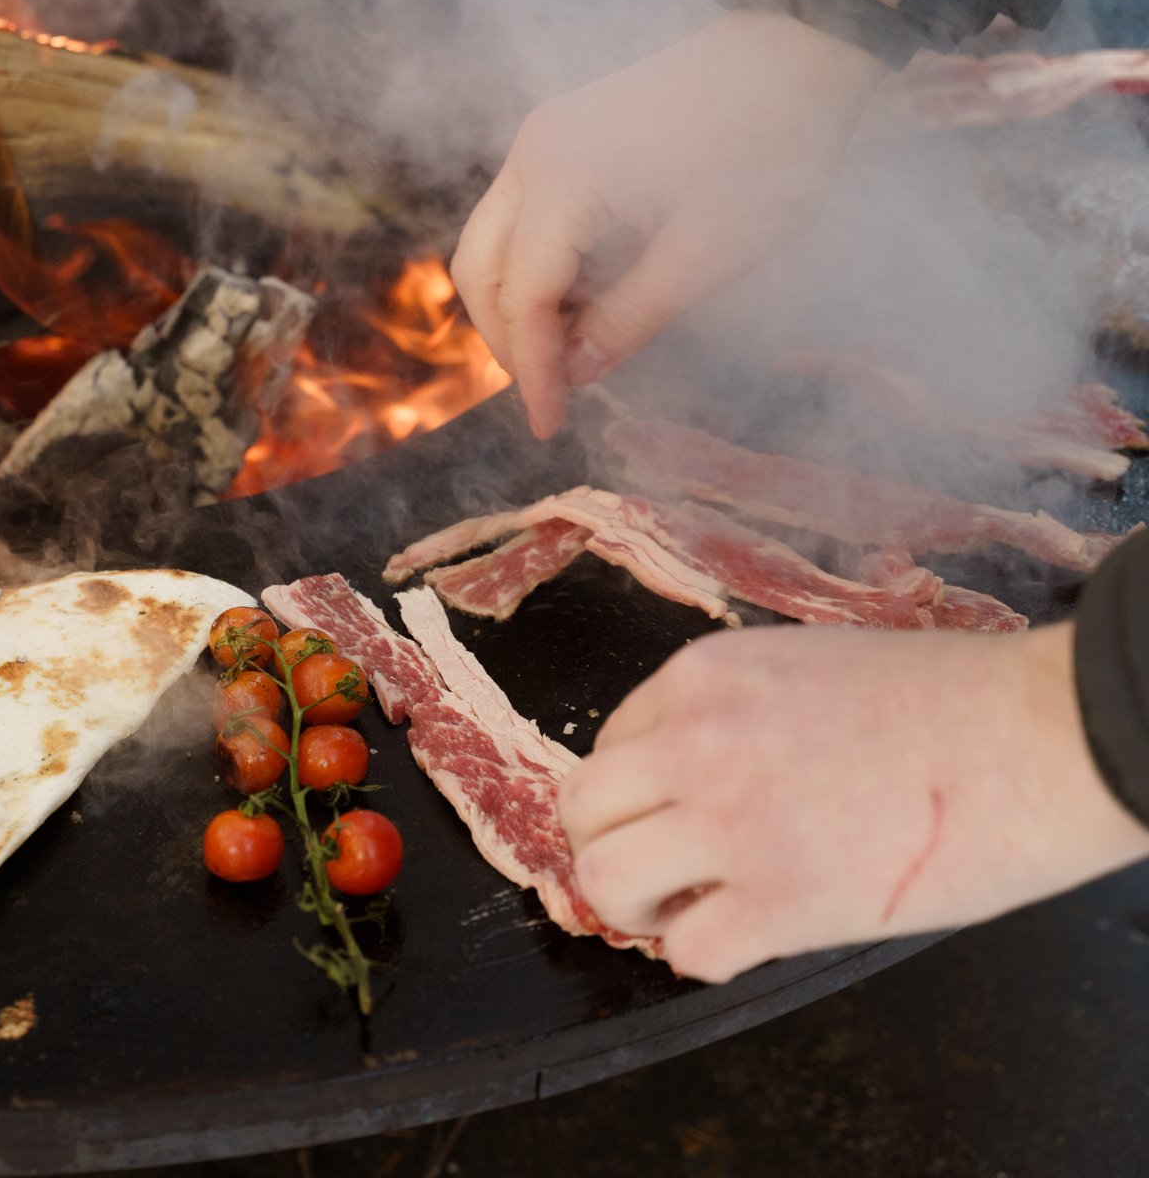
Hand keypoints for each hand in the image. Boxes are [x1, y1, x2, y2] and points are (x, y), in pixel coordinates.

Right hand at [453, 0, 892, 439]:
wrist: (800, 44)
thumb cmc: (771, 145)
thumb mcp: (713, 251)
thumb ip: (633, 317)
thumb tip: (576, 371)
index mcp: (567, 177)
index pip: (524, 295)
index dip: (534, 369)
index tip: (550, 426)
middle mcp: (534, 153)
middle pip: (480, 270)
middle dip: (510, 340)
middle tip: (557, 393)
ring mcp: (540, 138)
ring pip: (490, 245)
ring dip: (520, 306)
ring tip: (577, 350)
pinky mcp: (558, 136)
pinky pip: (520, 218)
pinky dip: (538, 270)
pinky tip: (587, 300)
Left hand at [558, 623, 1148, 981]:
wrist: (1039, 735)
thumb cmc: (946, 699)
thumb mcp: (805, 666)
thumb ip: (732, 712)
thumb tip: (685, 772)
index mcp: (704, 678)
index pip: (612, 744)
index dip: (638, 790)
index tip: (673, 812)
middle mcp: (697, 745)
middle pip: (582, 810)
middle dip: (611, 843)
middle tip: (660, 867)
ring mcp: (731, 825)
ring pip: (605, 881)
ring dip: (636, 904)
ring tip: (686, 905)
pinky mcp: (780, 903)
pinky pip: (687, 952)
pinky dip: (704, 954)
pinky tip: (746, 935)